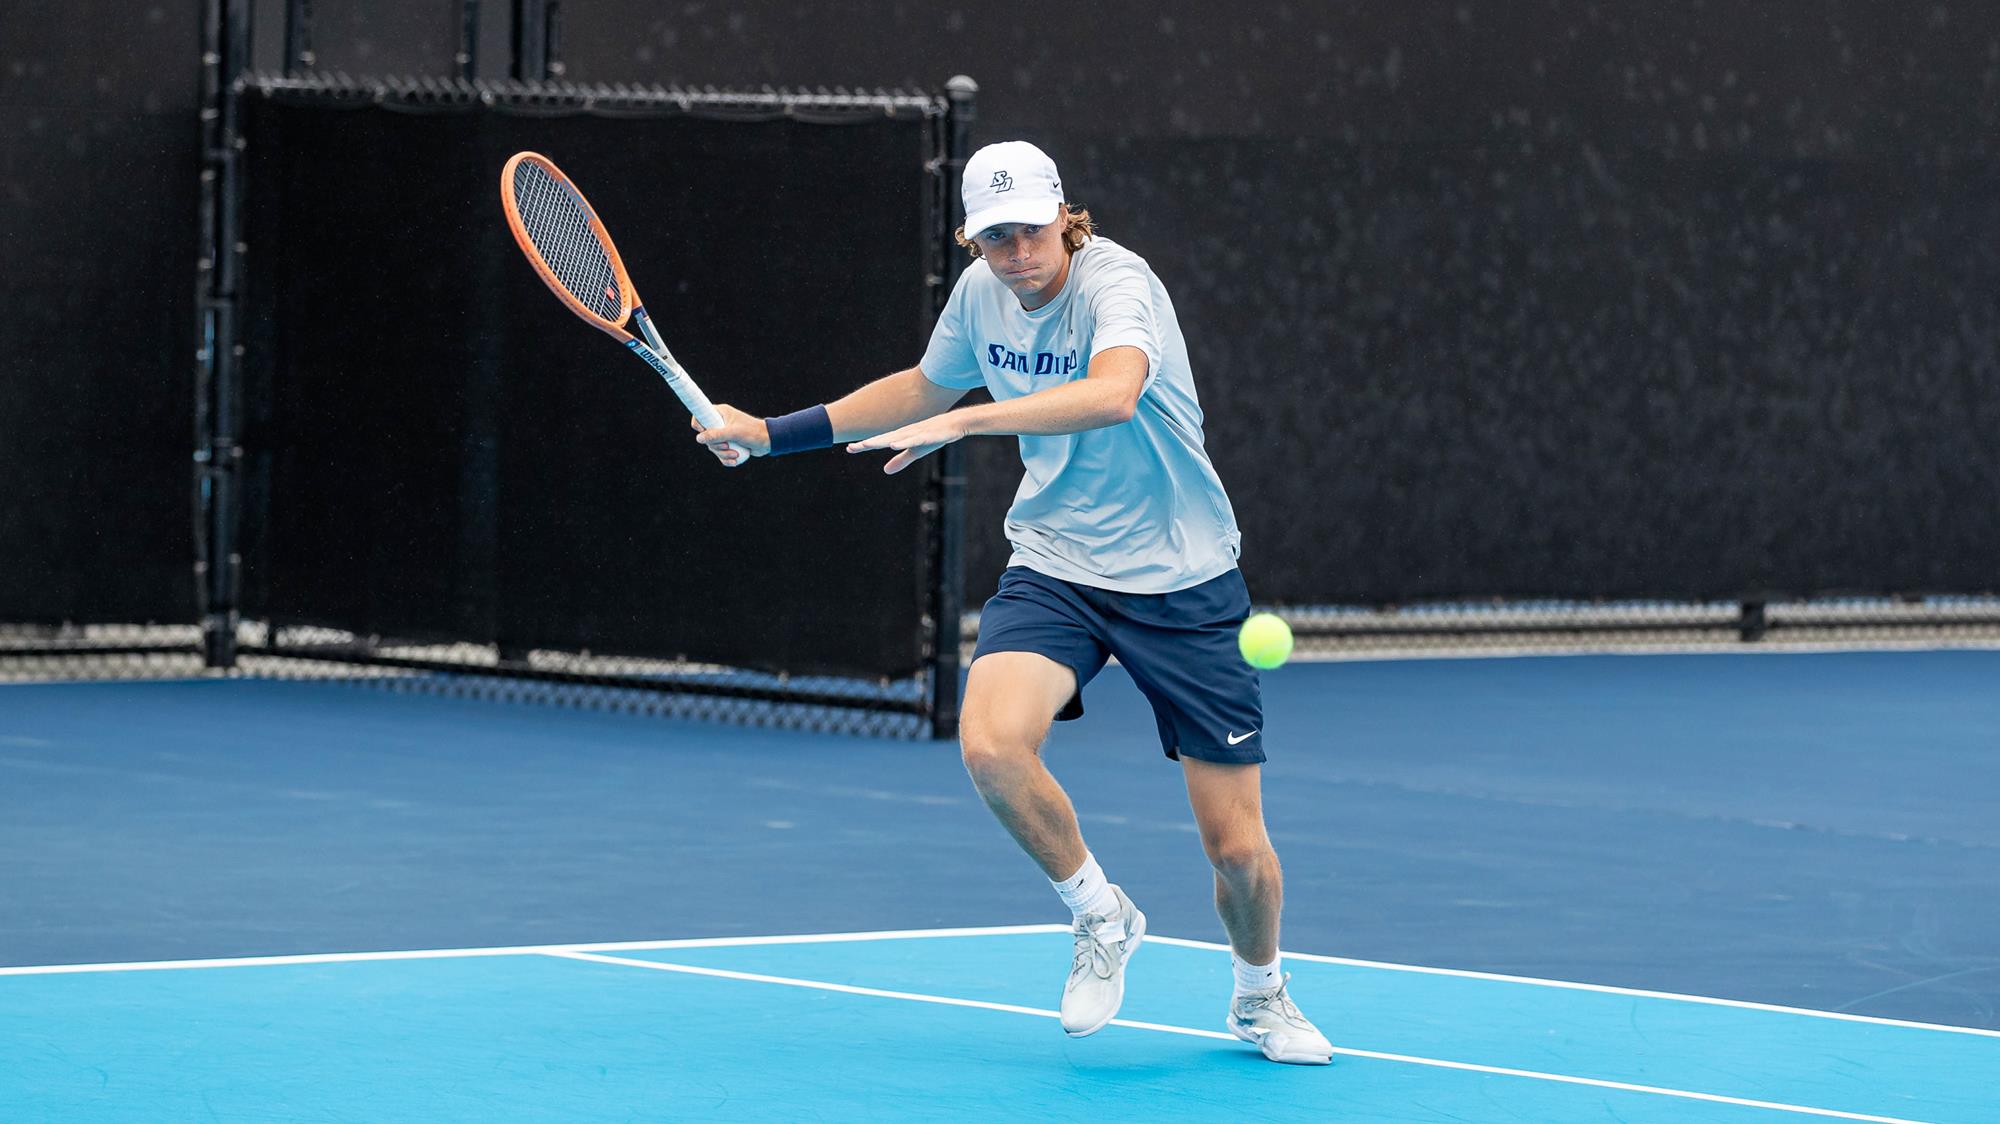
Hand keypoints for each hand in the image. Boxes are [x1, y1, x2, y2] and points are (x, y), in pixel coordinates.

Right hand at [692, 405, 768, 466]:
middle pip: (706, 437)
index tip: (704, 433)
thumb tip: (699, 439)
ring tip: (736, 454)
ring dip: (723, 454)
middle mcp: (720, 423)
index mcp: (720, 413)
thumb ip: (716, 435)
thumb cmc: (753, 432)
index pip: (700, 415)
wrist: (768, 441)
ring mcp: (724, 434)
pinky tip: (735, 460)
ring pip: (713, 447)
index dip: (699, 425)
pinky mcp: (728, 444)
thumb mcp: (733, 433)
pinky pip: (720, 454)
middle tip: (727, 446)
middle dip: (716, 446)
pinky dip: (726, 459)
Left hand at [845, 414, 965, 474]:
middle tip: (851, 447)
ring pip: (895, 438)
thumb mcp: (916, 451)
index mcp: (900, 437)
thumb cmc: (933, 436)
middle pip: (882, 439)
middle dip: (867, 443)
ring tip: (867, 444)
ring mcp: (915, 433)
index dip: (864, 445)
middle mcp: (904, 433)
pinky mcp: (927, 435)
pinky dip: (903, 441)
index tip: (849, 449)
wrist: (954, 424)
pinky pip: (913, 439)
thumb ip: (900, 461)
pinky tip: (894, 444)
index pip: (879, 442)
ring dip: (881, 441)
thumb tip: (886, 471)